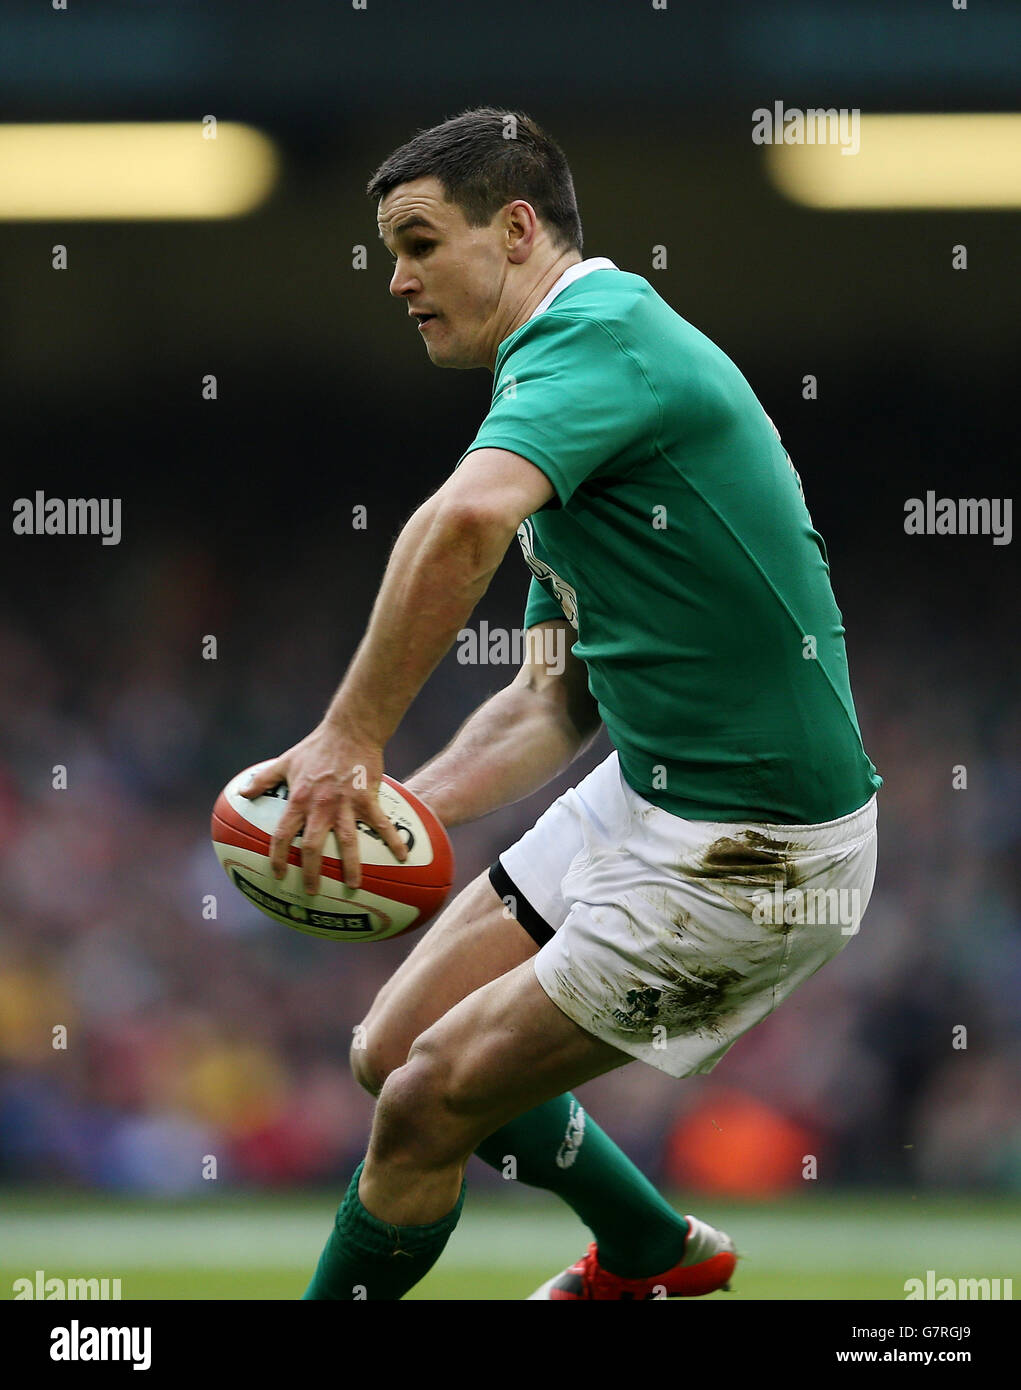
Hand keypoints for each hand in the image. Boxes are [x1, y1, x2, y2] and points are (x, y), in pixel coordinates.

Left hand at [239, 722, 407, 894]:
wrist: (350, 730)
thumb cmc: (316, 746)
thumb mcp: (285, 761)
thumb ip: (263, 779)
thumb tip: (241, 792)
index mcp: (299, 798)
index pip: (284, 834)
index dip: (279, 856)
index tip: (279, 873)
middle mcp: (321, 805)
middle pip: (314, 846)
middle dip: (312, 872)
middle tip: (313, 890)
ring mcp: (346, 804)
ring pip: (348, 842)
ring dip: (351, 866)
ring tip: (354, 886)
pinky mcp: (368, 798)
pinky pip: (381, 824)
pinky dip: (393, 840)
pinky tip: (402, 856)